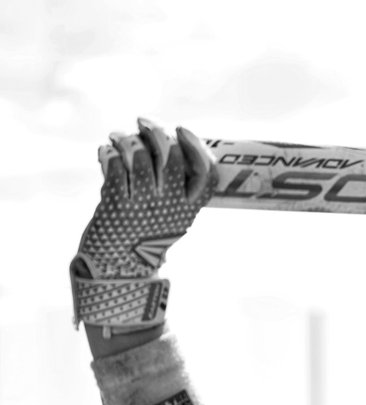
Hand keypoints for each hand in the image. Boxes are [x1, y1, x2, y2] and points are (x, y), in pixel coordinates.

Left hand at [71, 118, 215, 335]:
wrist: (119, 268)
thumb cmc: (145, 237)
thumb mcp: (171, 216)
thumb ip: (173, 187)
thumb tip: (161, 141)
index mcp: (188, 208)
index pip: (206, 173)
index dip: (196, 146)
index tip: (182, 129)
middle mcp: (170, 204)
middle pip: (171, 156)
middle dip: (156, 132)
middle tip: (143, 121)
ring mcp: (144, 204)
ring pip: (140, 156)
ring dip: (127, 139)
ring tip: (118, 136)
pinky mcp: (117, 204)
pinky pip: (115, 166)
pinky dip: (109, 152)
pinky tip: (106, 151)